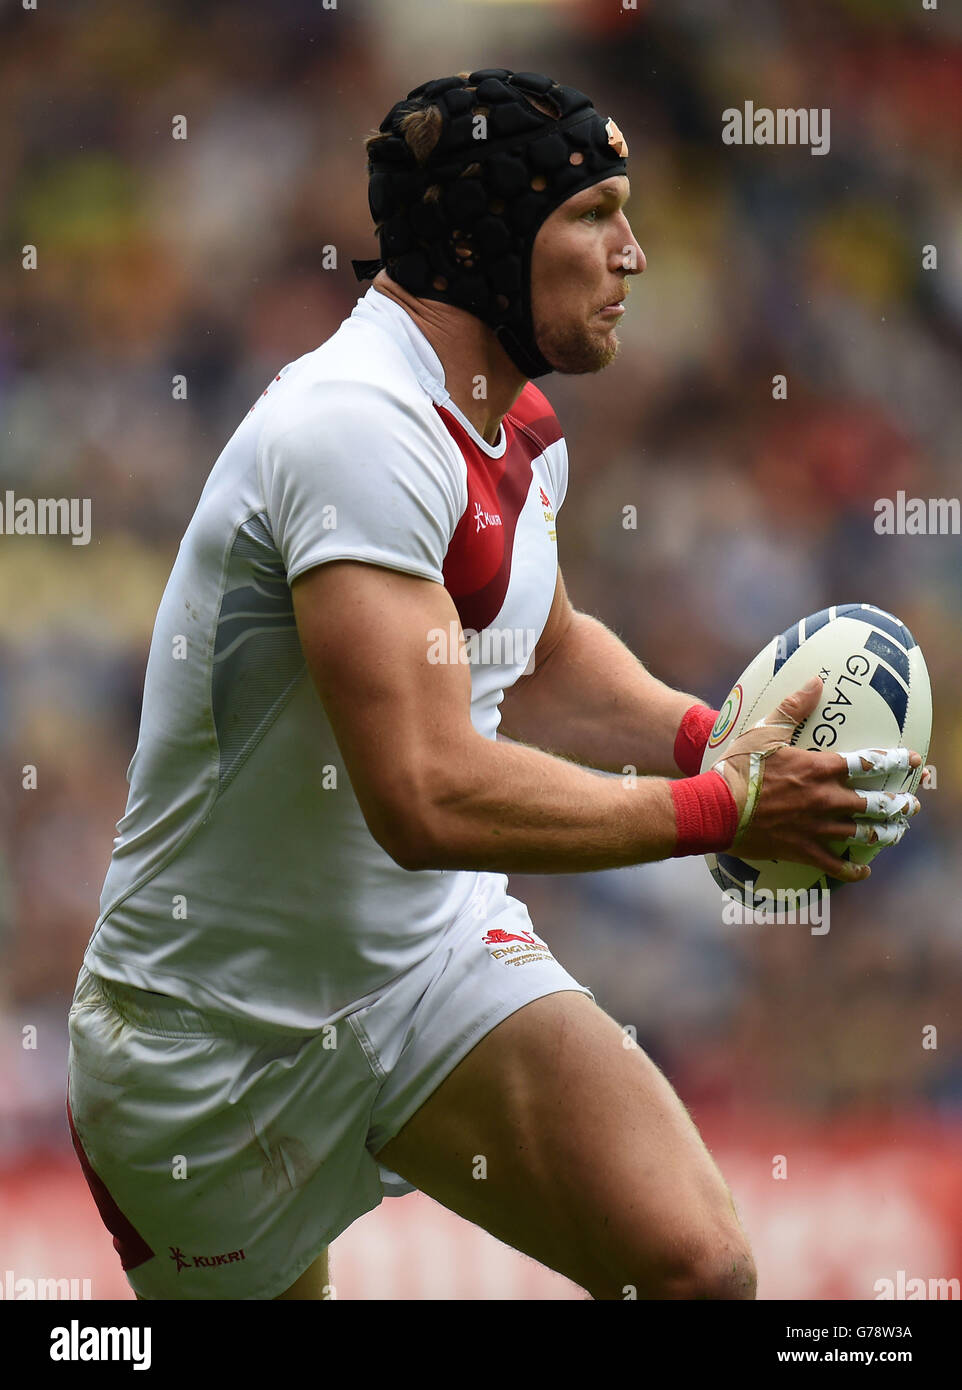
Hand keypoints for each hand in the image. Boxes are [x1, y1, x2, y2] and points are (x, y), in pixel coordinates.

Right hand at [708, 676, 922, 881]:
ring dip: (886, 834)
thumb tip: (816, 682)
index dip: (895, 761)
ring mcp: (816, 827)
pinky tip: (863, 871)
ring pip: (863, 834)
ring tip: (898, 832)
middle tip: (912, 803)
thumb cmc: (738, 768)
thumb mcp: (765, 731)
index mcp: (819, 769)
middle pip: (875, 804)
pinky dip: (852, 871)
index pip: (868, 763)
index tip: (912, 760)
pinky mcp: (802, 850)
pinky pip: (835, 865)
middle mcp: (825, 799)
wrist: (716, 808)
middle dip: (899, 804)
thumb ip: (793, 706)